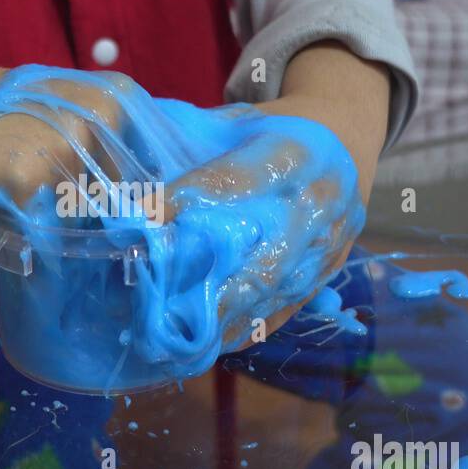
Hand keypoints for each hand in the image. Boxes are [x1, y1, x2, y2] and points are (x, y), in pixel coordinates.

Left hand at [167, 41, 390, 348]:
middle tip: (156, 308)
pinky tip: (206, 346)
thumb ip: (187, 142)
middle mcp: (316, 203)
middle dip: (208, 287)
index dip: (187, 204)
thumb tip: (120, 168)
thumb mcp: (235, 121)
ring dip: (221, 320)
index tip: (143, 224)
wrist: (347, 141)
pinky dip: (244, 331)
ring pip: (272, 291)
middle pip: (262, 254)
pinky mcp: (326, 274)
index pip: (234, 182)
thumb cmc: (271, 130)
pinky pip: (284, 310)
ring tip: (173, 343)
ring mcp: (327, 245)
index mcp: (292, 151)